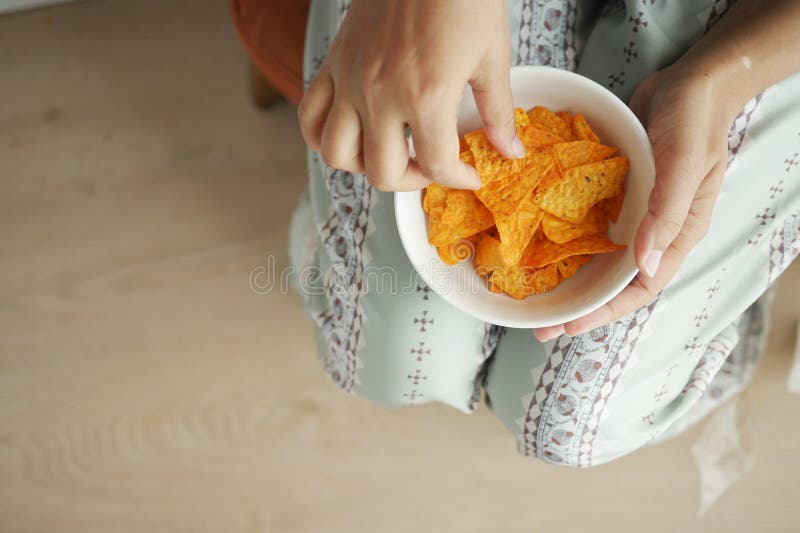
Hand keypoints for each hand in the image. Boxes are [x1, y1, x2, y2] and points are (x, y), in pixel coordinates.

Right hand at [297, 0, 523, 191]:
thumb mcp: (492, 56)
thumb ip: (497, 112)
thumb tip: (510, 150)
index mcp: (427, 95)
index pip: (437, 164)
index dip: (459, 178)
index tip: (469, 174)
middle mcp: (381, 95)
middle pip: (383, 173)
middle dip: (413, 181)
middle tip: (431, 167)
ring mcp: (351, 81)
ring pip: (338, 155)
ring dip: (364, 167)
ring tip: (388, 155)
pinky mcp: (333, 64)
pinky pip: (311, 117)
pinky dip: (322, 138)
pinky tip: (350, 135)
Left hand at [534, 65, 738, 340]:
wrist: (689, 81)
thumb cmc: (694, 120)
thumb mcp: (683, 163)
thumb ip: (666, 213)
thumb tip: (644, 264)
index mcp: (677, 233)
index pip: (641, 287)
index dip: (605, 310)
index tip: (569, 325)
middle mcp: (653, 230)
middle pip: (615, 281)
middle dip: (581, 306)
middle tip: (541, 324)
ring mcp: (634, 213)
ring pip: (600, 258)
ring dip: (570, 278)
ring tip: (535, 297)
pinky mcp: (616, 194)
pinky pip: (590, 226)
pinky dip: (568, 240)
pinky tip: (539, 245)